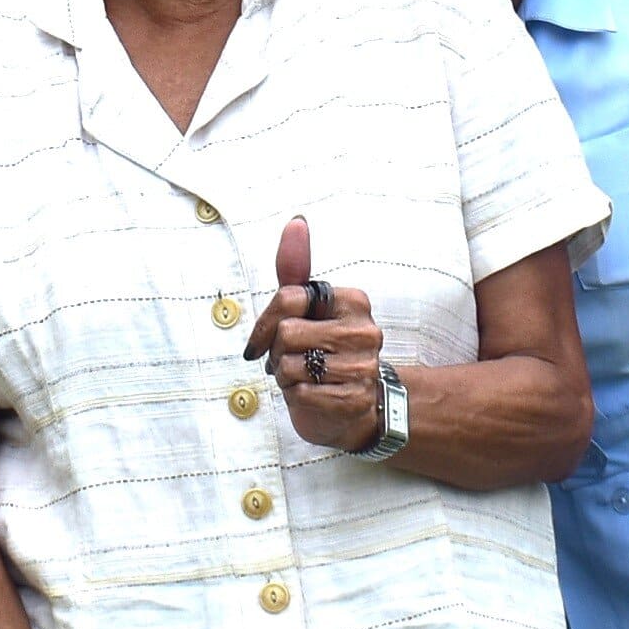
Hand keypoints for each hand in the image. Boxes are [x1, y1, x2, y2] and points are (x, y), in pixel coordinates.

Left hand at [242, 218, 386, 452]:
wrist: (356, 406)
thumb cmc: (324, 351)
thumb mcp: (308, 309)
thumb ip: (296, 269)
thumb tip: (296, 222)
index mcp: (353, 300)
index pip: (288, 298)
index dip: (265, 323)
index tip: (263, 340)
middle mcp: (364, 331)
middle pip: (286, 334)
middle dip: (277, 353)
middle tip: (293, 359)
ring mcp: (363, 366)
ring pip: (289, 366)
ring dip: (286, 377)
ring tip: (306, 377)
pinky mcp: (353, 399)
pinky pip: (300, 393)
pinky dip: (296, 397)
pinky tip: (313, 395)